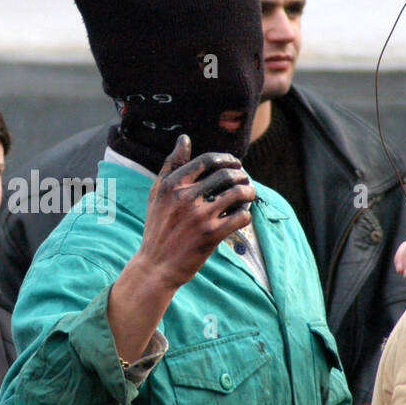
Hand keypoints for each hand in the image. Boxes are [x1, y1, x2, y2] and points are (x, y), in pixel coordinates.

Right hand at [133, 134, 256, 290]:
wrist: (156, 265)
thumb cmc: (158, 227)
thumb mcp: (157, 193)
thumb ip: (172, 165)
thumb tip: (184, 139)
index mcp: (172, 185)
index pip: (208, 160)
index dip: (227, 159)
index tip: (235, 163)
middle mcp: (185, 198)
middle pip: (226, 175)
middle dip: (241, 175)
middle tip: (245, 180)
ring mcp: (200, 217)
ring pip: (237, 194)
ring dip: (249, 192)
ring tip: (249, 194)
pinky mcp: (211, 235)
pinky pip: (240, 217)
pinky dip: (246, 213)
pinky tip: (242, 214)